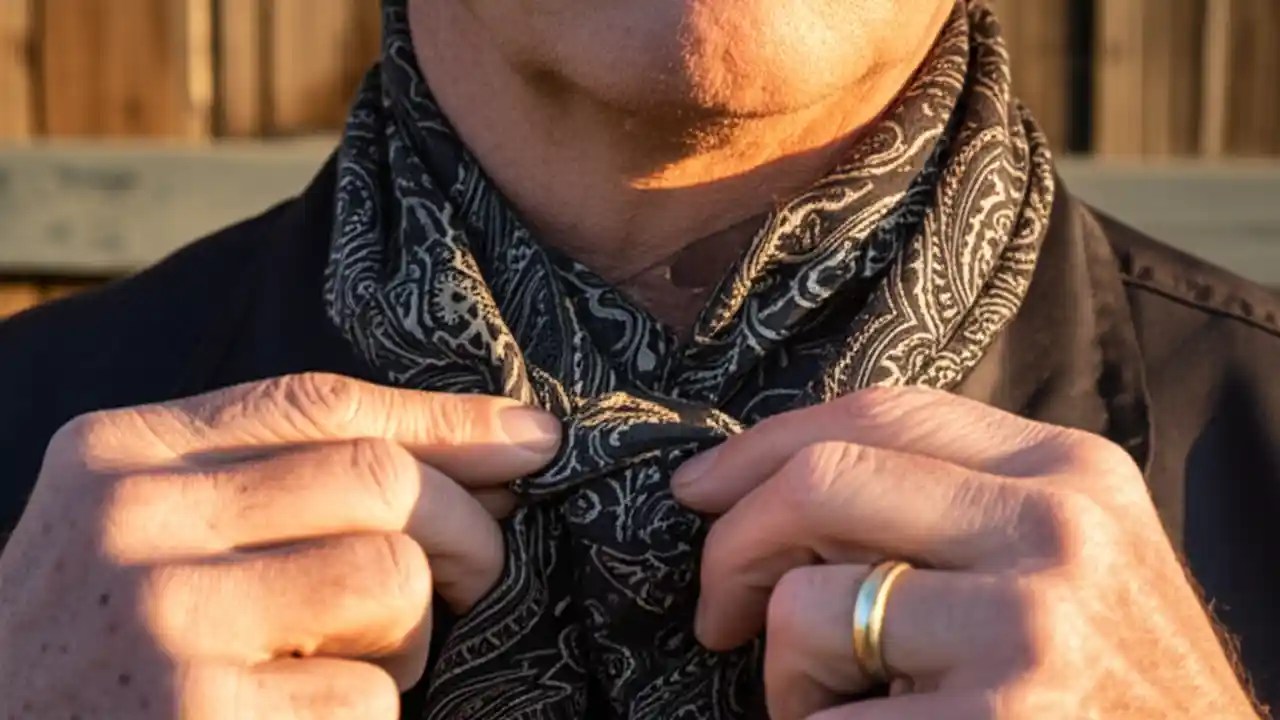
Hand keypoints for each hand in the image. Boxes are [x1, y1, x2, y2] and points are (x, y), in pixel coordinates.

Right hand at [0, 373, 558, 718]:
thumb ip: (274, 483)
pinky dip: (368, 716)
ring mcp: (167, 621)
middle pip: (378, 481)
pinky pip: (370, 695)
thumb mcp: (151, 537)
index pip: (320, 405)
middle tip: (477, 573)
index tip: (533, 439)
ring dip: (408, 637)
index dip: (448, 419)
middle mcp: (134, 521)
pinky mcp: (202, 719)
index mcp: (121, 455)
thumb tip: (488, 451)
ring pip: (391, 579)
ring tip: (348, 666)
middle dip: (466, 527)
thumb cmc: (103, 651)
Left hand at [673, 386, 1256, 718]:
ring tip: (841, 707)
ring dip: (786, 672)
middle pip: (822, 481)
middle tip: (719, 612)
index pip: (880, 411)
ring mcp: (1031, 630)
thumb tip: (777, 484)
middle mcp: (1057, 531)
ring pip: (806, 607)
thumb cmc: (1112, 680)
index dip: (760, 446)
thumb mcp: (1066, 556)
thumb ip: (955, 501)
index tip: (700, 490)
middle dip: (732, 548)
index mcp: (1069, 471)